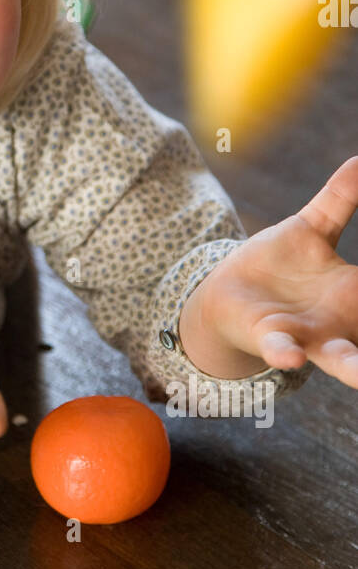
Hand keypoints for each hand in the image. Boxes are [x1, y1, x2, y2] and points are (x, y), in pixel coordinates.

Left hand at [195, 156, 357, 388]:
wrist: (224, 297)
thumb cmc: (275, 268)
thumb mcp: (312, 229)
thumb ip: (340, 200)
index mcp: (357, 296)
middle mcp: (341, 323)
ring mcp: (308, 336)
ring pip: (341, 359)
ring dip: (357, 369)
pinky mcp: (271, 339)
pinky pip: (280, 349)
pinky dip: (285, 353)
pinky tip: (292, 356)